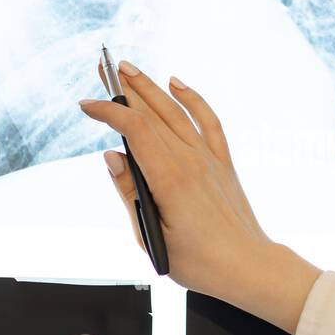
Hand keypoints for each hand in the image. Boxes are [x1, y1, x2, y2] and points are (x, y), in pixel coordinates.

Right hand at [79, 60, 321, 331]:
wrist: (249, 267)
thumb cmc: (200, 262)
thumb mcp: (151, 236)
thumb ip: (130, 194)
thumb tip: (112, 157)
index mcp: (170, 179)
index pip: (134, 130)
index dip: (108, 112)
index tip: (85, 106)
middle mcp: (191, 161)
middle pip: (152, 113)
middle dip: (125, 88)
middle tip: (103, 67)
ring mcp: (209, 159)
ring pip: (176, 111)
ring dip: (151, 86)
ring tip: (128, 67)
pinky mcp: (222, 163)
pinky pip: (208, 121)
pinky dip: (193, 99)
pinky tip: (177, 83)